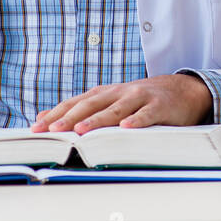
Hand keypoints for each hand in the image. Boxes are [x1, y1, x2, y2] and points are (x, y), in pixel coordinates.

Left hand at [31, 74, 212, 134]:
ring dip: (98, 119)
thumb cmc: (141, 100)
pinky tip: (126, 127)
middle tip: (54, 130)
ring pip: (116, 109)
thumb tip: (43, 118)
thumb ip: (81, 109)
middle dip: (71, 117)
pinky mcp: (160, 106)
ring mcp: (140, 98)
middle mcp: (119, 92)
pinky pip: (147, 114)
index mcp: (105, 93)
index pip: (76, 102)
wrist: (182, 90)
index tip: (38, 128)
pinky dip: (136, 120)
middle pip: (92, 104)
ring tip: (81, 130)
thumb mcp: (111, 101)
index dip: (57, 113)